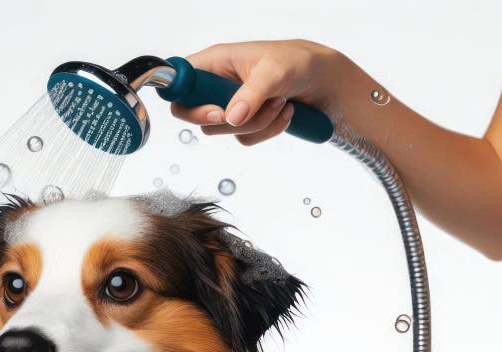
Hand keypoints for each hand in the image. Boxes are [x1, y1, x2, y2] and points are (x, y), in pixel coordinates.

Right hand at [171, 40, 341, 144]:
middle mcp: (218, 84)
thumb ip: (251, 95)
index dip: (188, 103)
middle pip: (198, 117)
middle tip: (249, 110)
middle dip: (230, 120)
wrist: (320, 80)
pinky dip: (267, 131)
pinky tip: (283, 113)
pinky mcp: (245, 122)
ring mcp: (230, 105)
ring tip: (279, 103)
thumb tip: (231, 118)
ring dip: (257, 124)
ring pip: (225, 132)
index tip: (215, 111)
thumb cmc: (296, 62)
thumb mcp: (274, 73)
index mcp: (216, 62)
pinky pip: (245, 139)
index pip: (181, 84)